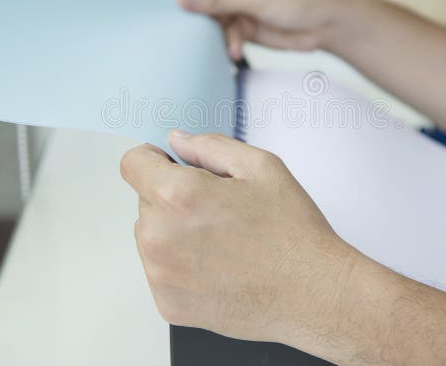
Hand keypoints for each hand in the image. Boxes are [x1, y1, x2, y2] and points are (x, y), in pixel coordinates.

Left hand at [120, 130, 353, 343]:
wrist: (313, 294)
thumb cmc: (293, 234)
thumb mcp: (261, 167)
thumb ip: (209, 146)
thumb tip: (177, 141)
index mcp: (178, 196)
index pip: (133, 163)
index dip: (154, 159)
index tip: (172, 168)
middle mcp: (159, 237)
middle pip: (145, 200)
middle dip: (173, 198)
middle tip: (219, 210)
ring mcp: (161, 275)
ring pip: (150, 236)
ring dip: (175, 232)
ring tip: (222, 241)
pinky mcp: (168, 304)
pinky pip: (161, 271)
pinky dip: (182, 266)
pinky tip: (219, 266)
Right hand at [169, 0, 355, 59]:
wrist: (329, 24)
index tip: (175, 4)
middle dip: (195, 11)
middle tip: (193, 29)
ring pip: (207, 14)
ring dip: (212, 31)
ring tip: (222, 43)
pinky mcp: (242, 20)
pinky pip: (221, 31)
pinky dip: (226, 41)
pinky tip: (235, 50)